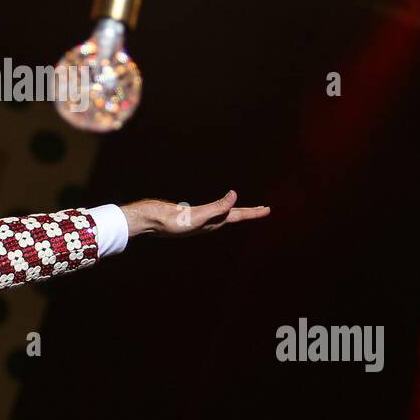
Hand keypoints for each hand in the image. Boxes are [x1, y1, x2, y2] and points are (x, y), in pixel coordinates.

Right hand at [121, 190, 269, 238]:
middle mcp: (208, 222)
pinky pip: (210, 208)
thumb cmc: (173, 222)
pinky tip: (215, 206)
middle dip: (248, 212)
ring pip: (222, 212)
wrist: (151, 222)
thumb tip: (235, 196)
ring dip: (234, 209)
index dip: (254, 212)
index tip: (268, 209)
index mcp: (213, 223)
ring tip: (241, 206)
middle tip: (263, 209)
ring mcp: (198, 218)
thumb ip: (217, 207)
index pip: (238, 215)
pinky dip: (218, 205)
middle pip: (233, 215)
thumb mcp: (199, 215)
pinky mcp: (189, 213)